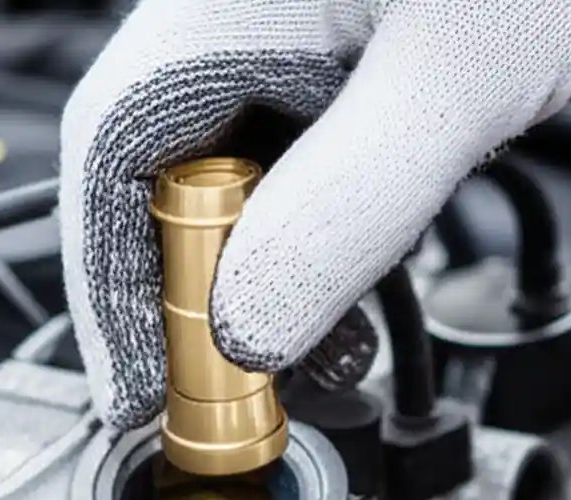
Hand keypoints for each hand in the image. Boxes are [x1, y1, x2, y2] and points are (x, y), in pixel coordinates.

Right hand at [60, 0, 570, 430]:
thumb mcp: (461, 76)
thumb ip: (350, 204)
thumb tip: (249, 326)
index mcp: (226, 2)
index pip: (114, 153)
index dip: (110, 285)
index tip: (136, 389)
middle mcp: (240, 12)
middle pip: (172, 171)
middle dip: (203, 290)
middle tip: (246, 383)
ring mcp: (295, 28)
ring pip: (243, 170)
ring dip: (275, 266)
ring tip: (328, 339)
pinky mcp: (351, 46)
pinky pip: (307, 150)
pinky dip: (328, 221)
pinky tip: (373, 257)